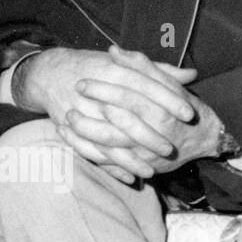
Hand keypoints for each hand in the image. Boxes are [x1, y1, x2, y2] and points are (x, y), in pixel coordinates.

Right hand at [21, 46, 199, 182]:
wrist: (49, 74)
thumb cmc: (94, 67)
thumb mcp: (123, 64)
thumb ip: (158, 70)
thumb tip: (191, 75)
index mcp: (113, 72)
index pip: (146, 86)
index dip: (168, 99)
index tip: (188, 114)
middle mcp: (97, 94)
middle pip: (128, 117)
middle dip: (150, 135)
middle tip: (171, 149)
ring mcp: (82, 114)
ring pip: (109, 141)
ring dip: (131, 159)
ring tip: (151, 171)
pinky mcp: (71, 130)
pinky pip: (92, 153)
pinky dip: (111, 167)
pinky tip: (129, 178)